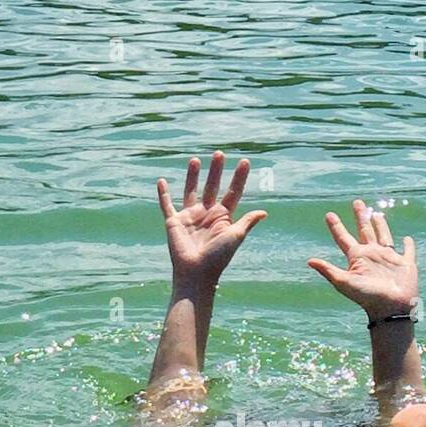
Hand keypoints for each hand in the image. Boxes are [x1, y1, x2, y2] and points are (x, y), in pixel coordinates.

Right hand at [156, 152, 266, 287]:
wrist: (196, 273)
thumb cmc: (218, 257)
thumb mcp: (235, 236)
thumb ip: (247, 222)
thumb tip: (264, 212)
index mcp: (223, 217)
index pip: (233, 192)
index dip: (239, 178)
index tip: (245, 161)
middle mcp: (207, 214)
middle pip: (212, 187)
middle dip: (216, 171)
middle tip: (219, 153)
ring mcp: (190, 217)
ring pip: (191, 191)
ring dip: (193, 176)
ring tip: (196, 160)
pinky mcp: (174, 222)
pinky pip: (166, 205)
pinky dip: (163, 194)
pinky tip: (161, 181)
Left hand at [308, 199, 418, 319]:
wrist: (391, 309)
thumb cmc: (367, 297)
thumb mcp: (344, 282)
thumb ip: (328, 270)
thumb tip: (308, 260)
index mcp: (358, 258)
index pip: (344, 238)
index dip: (336, 227)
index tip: (329, 214)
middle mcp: (372, 255)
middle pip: (364, 231)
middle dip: (360, 217)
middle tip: (357, 202)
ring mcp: (389, 259)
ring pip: (384, 235)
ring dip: (380, 225)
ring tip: (376, 214)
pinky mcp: (406, 264)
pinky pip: (408, 251)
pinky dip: (408, 245)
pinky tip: (407, 238)